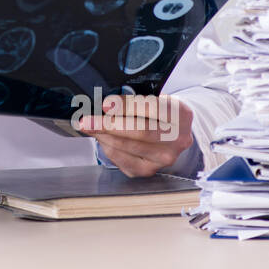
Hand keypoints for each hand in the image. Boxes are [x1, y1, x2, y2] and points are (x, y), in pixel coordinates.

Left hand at [76, 95, 193, 176]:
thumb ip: (134, 99)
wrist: (173, 134)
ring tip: (89, 126)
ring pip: (129, 147)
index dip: (127, 106)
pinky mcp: (149, 170)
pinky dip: (108, 147)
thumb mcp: (154, 98)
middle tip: (87, 120)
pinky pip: (123, 160)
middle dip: (109, 125)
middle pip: (140, 132)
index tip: (105, 104)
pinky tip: (102, 138)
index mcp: (181, 115)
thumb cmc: (159, 113)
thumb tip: (106, 104)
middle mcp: (178, 140)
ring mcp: (165, 158)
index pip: (152, 108)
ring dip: (104, 136)